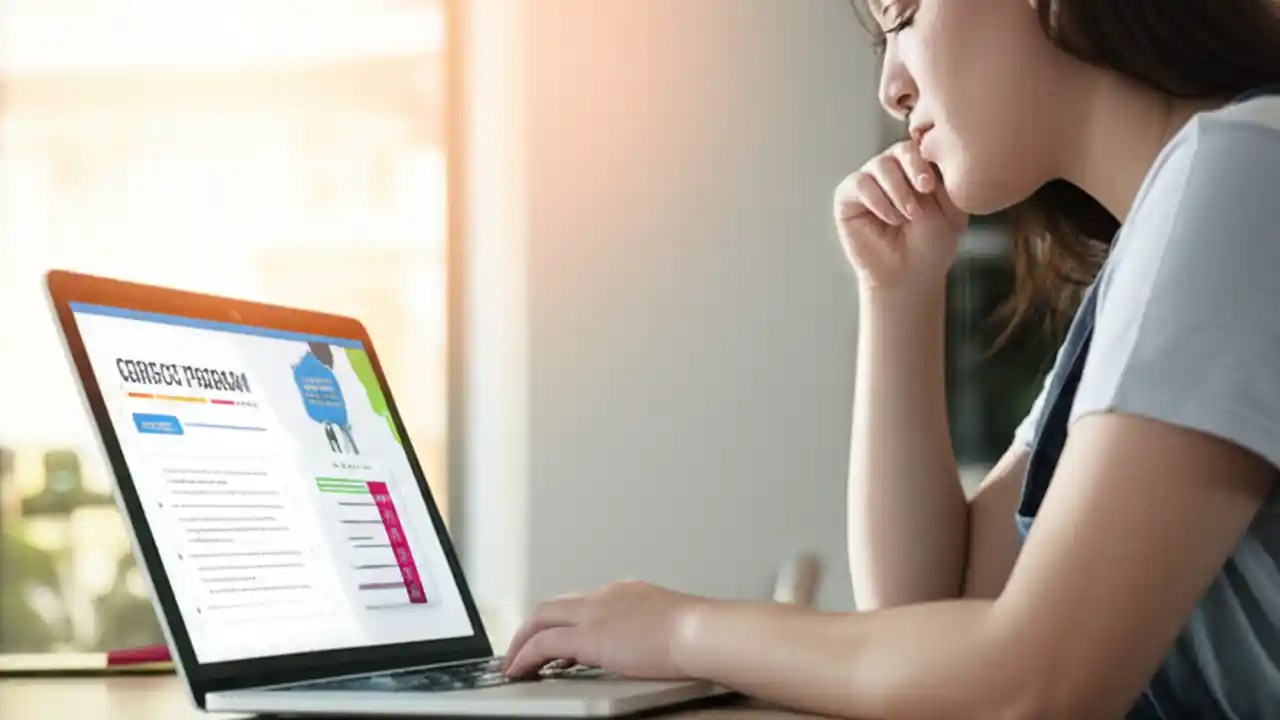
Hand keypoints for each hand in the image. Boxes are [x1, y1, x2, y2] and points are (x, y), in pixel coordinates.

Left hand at [502, 581, 713, 679]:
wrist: (703, 632)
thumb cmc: (701, 634)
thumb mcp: (671, 625)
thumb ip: (653, 629)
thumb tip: (654, 644)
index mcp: (626, 592)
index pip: (581, 603)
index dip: (563, 621)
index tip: (556, 641)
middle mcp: (605, 596)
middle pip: (553, 605)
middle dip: (532, 628)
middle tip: (522, 650)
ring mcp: (595, 613)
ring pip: (540, 618)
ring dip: (522, 641)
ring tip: (514, 664)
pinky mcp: (588, 636)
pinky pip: (542, 643)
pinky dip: (524, 656)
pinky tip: (519, 671)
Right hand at [833, 140, 968, 293]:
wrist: (909, 275)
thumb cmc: (931, 244)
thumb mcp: (951, 209)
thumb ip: (945, 179)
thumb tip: (932, 153)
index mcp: (918, 167)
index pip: (922, 145)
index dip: (927, 159)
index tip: (931, 185)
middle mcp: (892, 169)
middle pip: (899, 150)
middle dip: (913, 169)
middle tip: (924, 191)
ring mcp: (869, 181)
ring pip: (880, 165)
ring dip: (898, 190)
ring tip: (909, 215)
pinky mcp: (847, 197)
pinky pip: (859, 184)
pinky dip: (878, 201)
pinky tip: (890, 219)